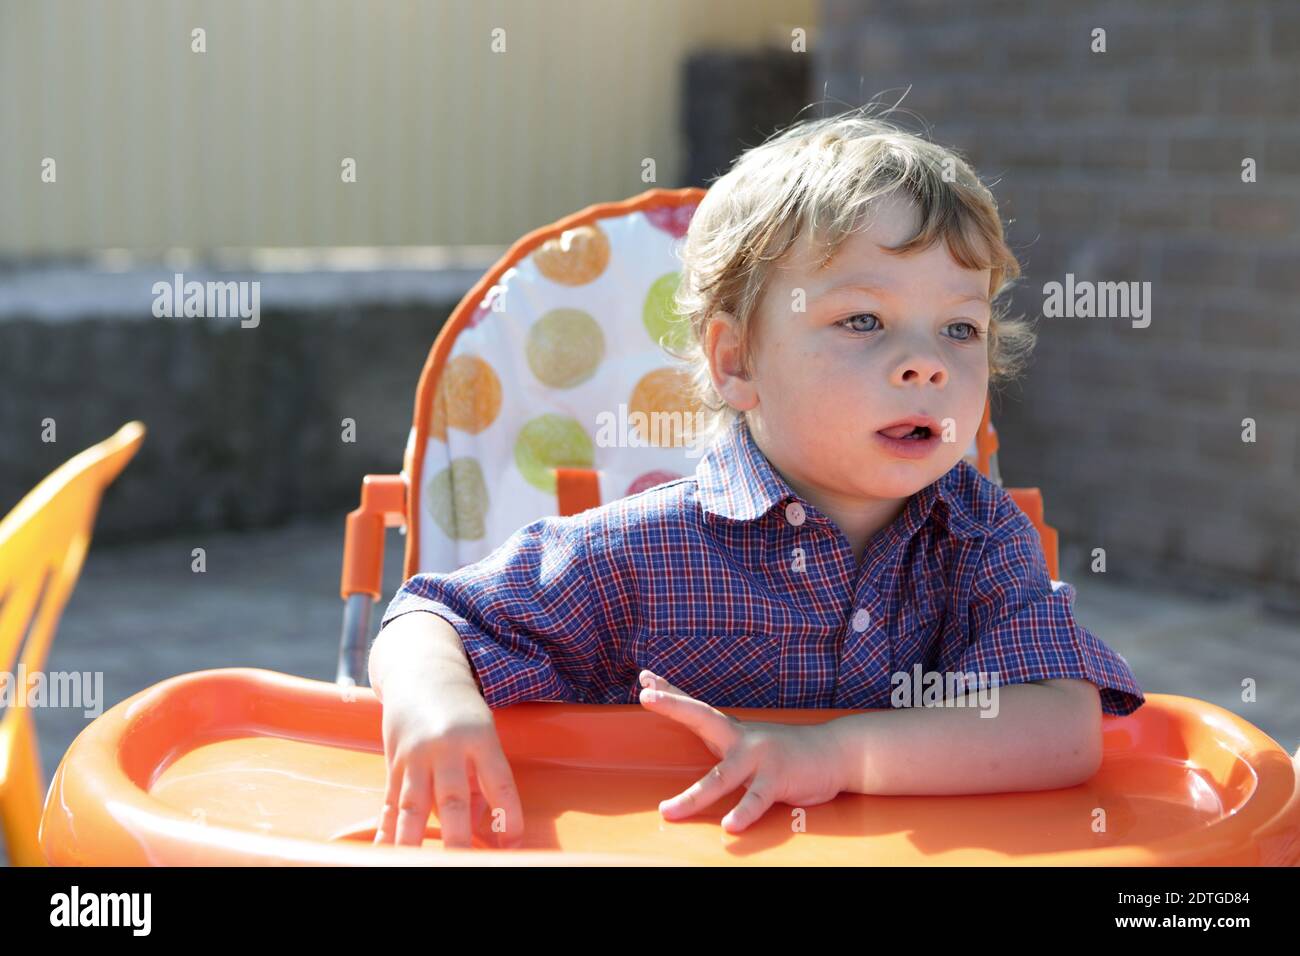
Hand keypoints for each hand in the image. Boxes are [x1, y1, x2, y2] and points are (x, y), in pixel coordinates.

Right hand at [373, 673, 524, 848]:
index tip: (512, 844)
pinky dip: (385, 831)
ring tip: (414, 863)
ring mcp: (415, 757)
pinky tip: (381, 852)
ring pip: (414, 805)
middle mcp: (446, 748)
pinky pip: (389, 803)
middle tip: (462, 863)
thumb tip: (483, 827)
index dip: (508, 815)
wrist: (421, 673)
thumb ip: (483, 781)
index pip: (499, 782)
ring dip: (414, 840)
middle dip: (458, 837)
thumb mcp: (484, 734)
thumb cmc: (461, 710)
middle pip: (453, 798)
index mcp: (479, 738)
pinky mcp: (393, 763)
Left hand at [637, 669, 845, 833]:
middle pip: (701, 717)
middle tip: (646, 694)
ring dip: (693, 796)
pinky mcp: (779, 778)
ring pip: (722, 776)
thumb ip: (724, 741)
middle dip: (673, 705)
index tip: (644, 677)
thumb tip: (699, 737)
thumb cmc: (786, 752)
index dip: (669, 692)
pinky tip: (730, 824)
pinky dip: (743, 812)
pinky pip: (757, 798)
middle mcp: (742, 737)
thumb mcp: (750, 742)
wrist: (836, 753)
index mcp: (732, 731)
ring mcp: (760, 757)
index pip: (695, 707)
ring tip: (667, 811)